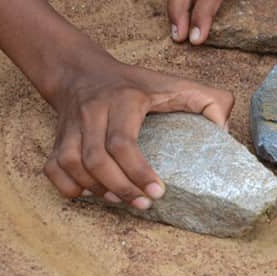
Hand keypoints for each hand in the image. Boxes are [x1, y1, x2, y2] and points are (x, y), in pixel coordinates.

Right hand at [44, 53, 233, 207]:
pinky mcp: (56, 138)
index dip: (138, 171)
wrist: (82, 71)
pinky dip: (67, 187)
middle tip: (144, 204)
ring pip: (71, 164)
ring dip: (95, 189)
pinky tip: (91, 194)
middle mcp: (93, 111)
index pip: (123, 142)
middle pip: (95, 158)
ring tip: (122, 200)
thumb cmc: (137, 83)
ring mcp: (70, 126)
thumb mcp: (177, 83)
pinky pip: (52, 169)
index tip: (159, 192)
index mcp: (125, 99)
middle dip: (120, 187)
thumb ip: (210, 100)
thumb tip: (224, 131)